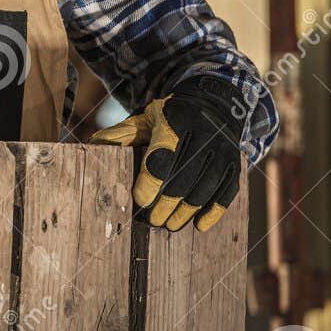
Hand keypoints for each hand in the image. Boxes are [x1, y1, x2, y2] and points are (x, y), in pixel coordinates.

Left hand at [90, 79, 244, 231]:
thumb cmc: (169, 117)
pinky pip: (227, 191)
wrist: (212, 104)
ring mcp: (222, 150)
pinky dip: (213, 211)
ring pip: (205, 188)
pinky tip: (199, 225)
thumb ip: (121, 133)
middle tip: (153, 220)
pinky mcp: (235, 163)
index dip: (151, 180)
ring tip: (170, 225)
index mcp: (174, 121)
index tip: (140, 200)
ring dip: (186, 211)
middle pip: (184, 177)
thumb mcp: (144, 118)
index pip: (162, 155)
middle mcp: (203, 134)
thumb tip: (94, 145)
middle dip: (167, 203)